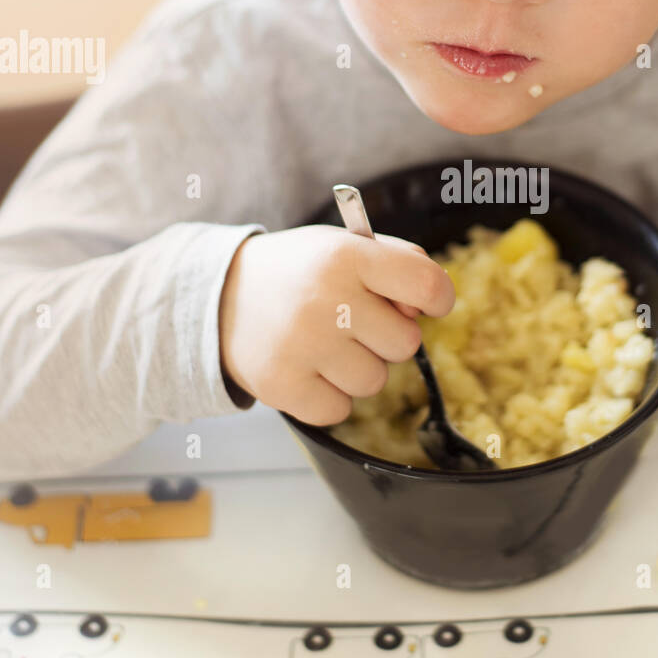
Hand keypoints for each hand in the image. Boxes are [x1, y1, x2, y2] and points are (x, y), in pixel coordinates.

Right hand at [218, 226, 454, 423]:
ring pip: (375, 382)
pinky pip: (340, 410)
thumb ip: (397, 262)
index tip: (426, 304)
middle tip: (352, 323)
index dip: (437, 298)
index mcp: (347, 256)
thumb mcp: (344, 247)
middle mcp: (326, 299)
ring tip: (325, 345)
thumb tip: (426, 306)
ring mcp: (303, 346)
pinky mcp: (282, 386)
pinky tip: (308, 369)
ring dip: (357, 368)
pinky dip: (329, 396)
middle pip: (405, 344)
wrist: (219, 298)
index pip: (426, 284)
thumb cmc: (300, 274)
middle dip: (387, 337)